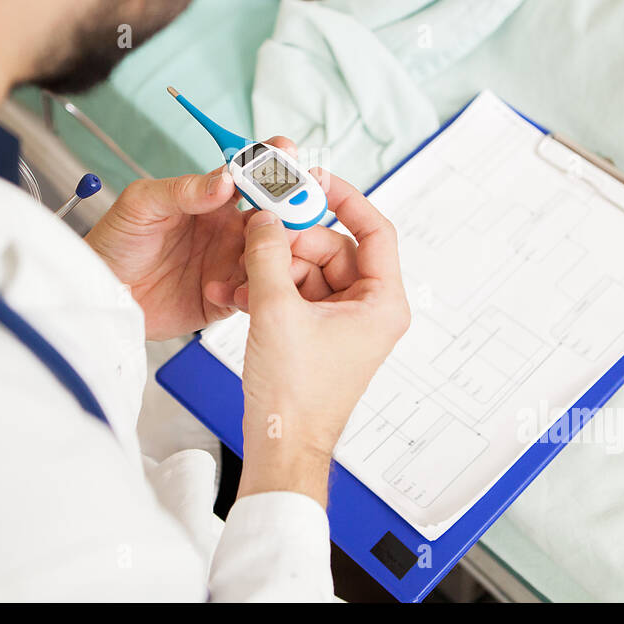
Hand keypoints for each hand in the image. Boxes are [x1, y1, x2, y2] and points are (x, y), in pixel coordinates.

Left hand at [85, 136, 338, 340]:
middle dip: (291, 209)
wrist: (99, 290)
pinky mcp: (224, 299)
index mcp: (212, 200)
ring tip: (268, 252)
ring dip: (278, 252)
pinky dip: (254, 290)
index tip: (288, 153)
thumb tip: (225, 179)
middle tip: (296, 208)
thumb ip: (184, 189)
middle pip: (273, 216)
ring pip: (271, 256)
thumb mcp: (142, 203)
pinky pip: (252, 294)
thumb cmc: (115, 241)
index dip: (274, 162)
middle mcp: (227, 231)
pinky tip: (236, 287)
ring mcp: (228, 264)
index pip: (252, 175)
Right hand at [235, 169, 410, 506]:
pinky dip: (271, 287)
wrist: (280, 444)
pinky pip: (297, 290)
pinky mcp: (319, 331)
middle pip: (332, 247)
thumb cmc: (295, 396)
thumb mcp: (275, 310)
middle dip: (291, 243)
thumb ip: (269, 253)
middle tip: (258, 234)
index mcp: (382, 302)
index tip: (315, 178)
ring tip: (241, 277)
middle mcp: (370, 308)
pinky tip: (241, 292)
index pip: (375, 229)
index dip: (345, 198)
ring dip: (273, 267)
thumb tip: (267, 217)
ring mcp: (344, 320)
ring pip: (309, 267)